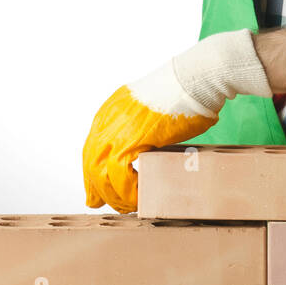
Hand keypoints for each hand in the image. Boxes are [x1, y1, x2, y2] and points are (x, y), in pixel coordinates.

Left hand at [82, 29, 273, 212]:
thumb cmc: (184, 92)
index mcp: (111, 110)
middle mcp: (108, 119)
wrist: (194, 79)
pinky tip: (138, 199)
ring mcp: (117, 128)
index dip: (92, 171)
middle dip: (95, 187)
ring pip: (101, 172)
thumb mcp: (150, 108)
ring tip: (128, 206)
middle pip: (91, 161)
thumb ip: (141, 127)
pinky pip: (120, 175)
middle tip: (101, 204)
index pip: (92, 147)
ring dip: (113, 194)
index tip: (96, 188)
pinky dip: (127, 191)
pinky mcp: (132, 139)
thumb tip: (149, 146)